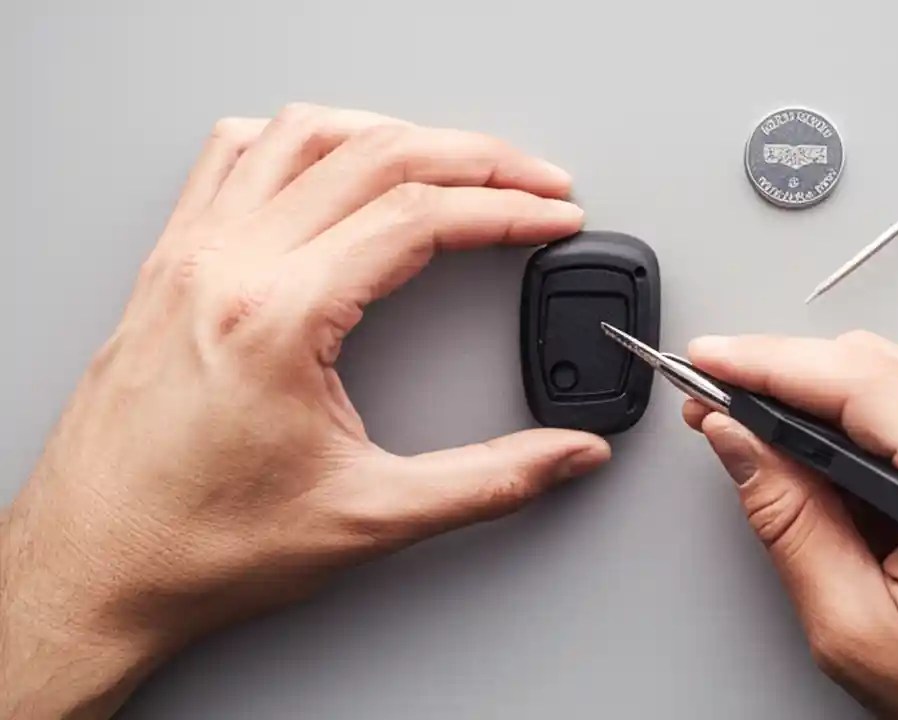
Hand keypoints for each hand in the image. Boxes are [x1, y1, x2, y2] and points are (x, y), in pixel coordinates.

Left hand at [0, 104, 609, 718]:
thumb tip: (568, 456)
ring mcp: (188, 256)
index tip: (553, 215)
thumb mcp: (368, 519)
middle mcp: (225, 266)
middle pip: (374, 155)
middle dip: (474, 157)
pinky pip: (232, 157)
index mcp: (276, 317)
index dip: (506, 208)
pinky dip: (300, 139)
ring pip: (302, 135)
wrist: (94, 569)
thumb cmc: (200, 547)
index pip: (417, 216)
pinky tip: (334, 160)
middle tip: (533, 178)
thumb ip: (489, 482)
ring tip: (452, 158)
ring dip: (393, 132)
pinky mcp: (167, 266)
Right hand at [683, 331, 897, 718]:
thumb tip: (738, 442)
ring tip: (765, 433)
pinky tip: (829, 448)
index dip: (768, 362)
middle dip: (784, 372)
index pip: (859, 385)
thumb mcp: (860, 631)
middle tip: (718, 400)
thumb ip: (789, 524)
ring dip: (822, 392)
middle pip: (878, 364)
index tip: (710, 362)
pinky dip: (867, 413)